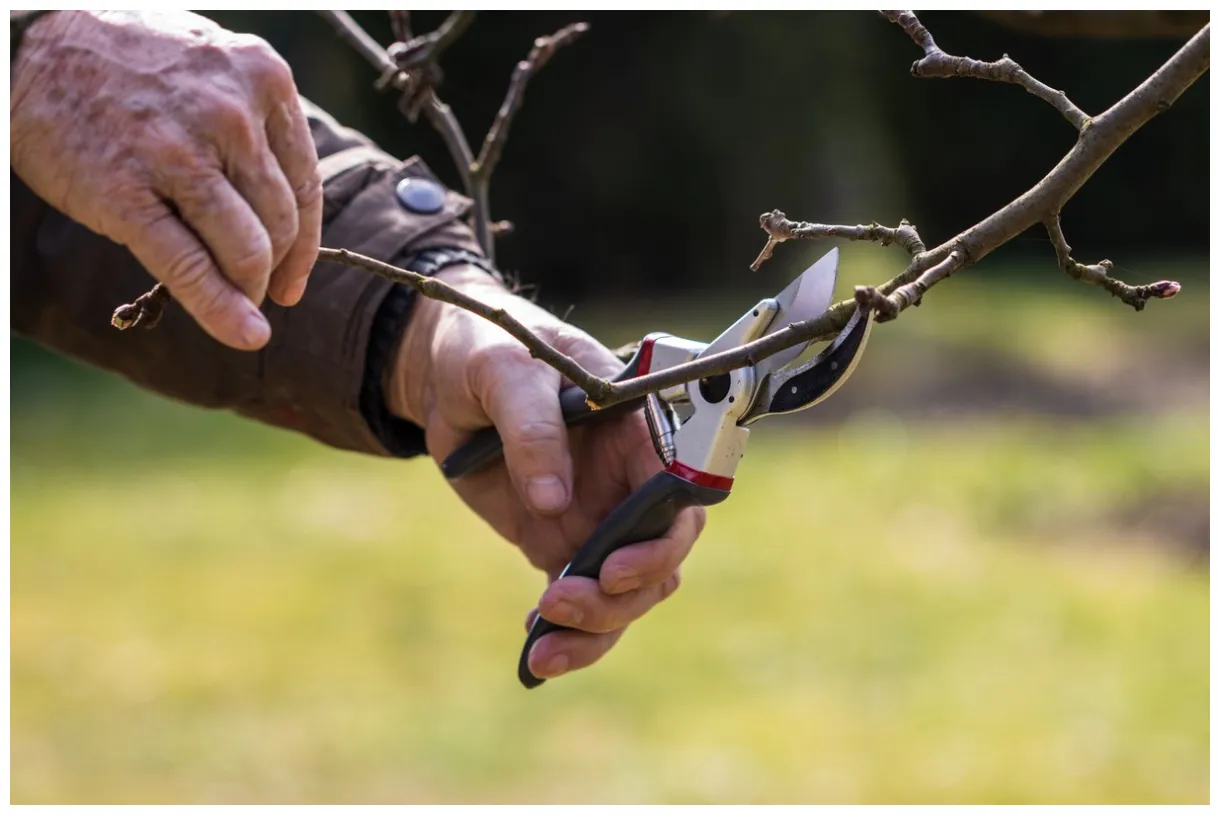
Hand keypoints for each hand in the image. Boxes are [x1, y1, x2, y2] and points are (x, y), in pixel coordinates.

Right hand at [10, 11, 322, 350]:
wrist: (32, 45)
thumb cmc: (131, 67)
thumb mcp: (212, 70)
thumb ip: (256, 126)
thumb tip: (289, 216)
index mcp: (262, 78)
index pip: (305, 185)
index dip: (306, 246)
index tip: (295, 278)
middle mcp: (231, 113)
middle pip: (280, 224)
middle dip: (271, 269)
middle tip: (253, 288)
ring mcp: (178, 154)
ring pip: (247, 250)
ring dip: (248, 289)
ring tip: (237, 301)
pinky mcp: (127, 194)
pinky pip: (190, 267)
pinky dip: (222, 310)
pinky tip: (242, 334)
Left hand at [391, 266, 705, 679]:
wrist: (446, 377)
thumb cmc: (491, 352)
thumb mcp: (506, 372)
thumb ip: (532, 428)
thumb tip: (553, 502)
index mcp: (639, 432)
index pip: (679, 495)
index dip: (662, 541)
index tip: (616, 567)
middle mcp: (630, 483)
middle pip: (660, 558)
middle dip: (621, 596)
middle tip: (558, 602)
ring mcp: (599, 518)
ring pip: (628, 594)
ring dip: (596, 629)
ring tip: (543, 651)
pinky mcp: (560, 544)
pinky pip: (581, 601)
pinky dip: (567, 635)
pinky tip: (536, 651)